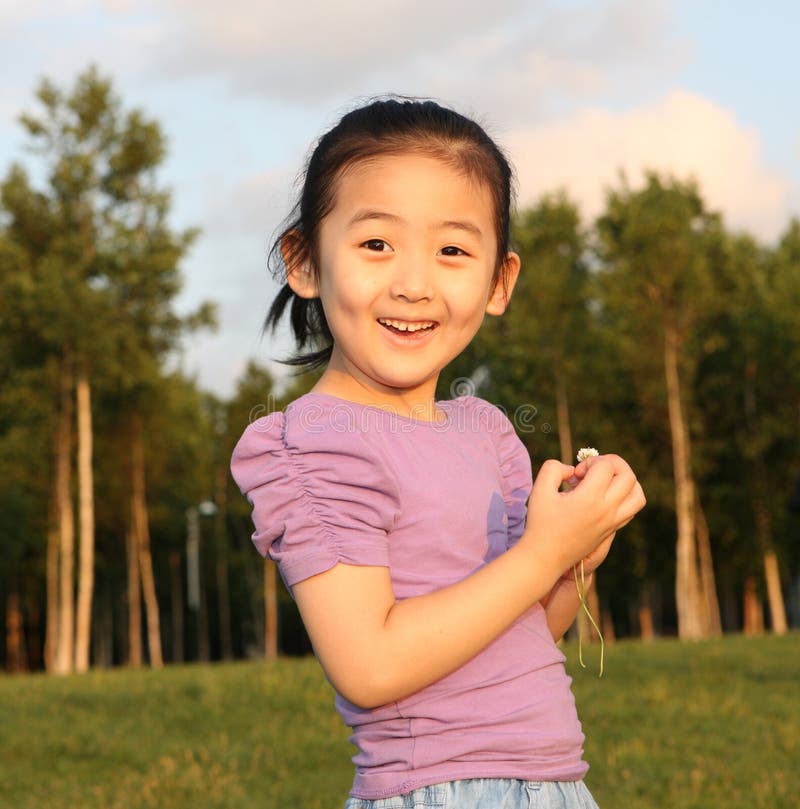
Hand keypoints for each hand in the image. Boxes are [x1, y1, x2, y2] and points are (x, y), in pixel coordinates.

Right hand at [523, 453, 644, 580]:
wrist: (545, 557)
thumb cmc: (540, 522)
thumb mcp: (539, 489)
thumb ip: (554, 468)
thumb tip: (572, 470)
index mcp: (590, 499)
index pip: (606, 466)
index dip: (590, 462)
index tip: (575, 475)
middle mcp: (607, 510)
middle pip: (628, 476)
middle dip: (611, 464)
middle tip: (592, 470)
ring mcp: (612, 522)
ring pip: (638, 494)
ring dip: (625, 480)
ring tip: (606, 480)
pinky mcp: (612, 529)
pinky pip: (632, 508)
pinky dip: (626, 496)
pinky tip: (604, 496)